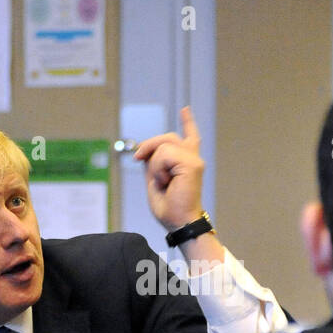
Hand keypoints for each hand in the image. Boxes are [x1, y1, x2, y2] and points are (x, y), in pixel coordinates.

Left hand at [136, 106, 204, 231]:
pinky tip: (165, 182)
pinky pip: (164, 155)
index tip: (184, 109)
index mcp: (187, 163)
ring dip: (154, 164)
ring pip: (164, 146)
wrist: (180, 224)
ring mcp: (194, 161)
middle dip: (149, 145)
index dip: (187, 122)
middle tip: (137, 159)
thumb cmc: (170, 209)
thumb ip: (152, 164)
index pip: (189, 137)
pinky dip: (158, 169)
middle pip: (168, 137)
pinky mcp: (192, 165)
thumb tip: (145, 152)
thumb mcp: (154, 181)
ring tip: (162, 182)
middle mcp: (193, 159)